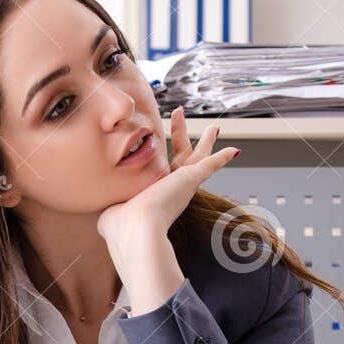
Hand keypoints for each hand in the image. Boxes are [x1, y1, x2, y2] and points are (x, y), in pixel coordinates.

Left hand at [97, 107, 239, 249]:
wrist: (137, 230)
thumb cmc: (121, 227)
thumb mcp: (111, 212)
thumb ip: (113, 207)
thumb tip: (110, 211)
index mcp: (152, 196)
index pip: (158, 173)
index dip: (156, 155)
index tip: (151, 141)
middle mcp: (169, 190)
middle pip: (179, 157)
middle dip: (180, 134)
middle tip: (179, 113)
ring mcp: (181, 185)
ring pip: (196, 157)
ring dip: (205, 142)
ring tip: (214, 127)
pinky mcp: (190, 180)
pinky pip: (209, 166)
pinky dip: (221, 159)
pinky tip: (234, 151)